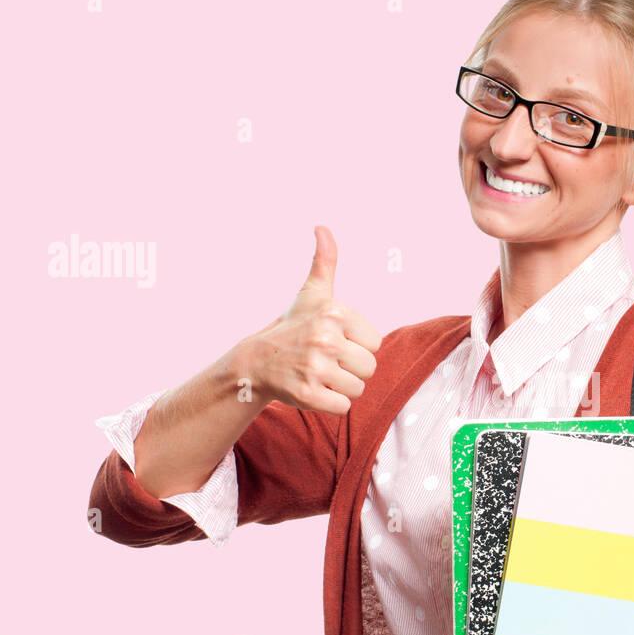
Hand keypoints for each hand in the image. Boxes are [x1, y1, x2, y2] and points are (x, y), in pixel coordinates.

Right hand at [245, 225, 382, 414]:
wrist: (258, 361)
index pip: (375, 342)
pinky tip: (314, 390)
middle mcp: (325, 338)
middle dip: (351, 369)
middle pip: (369, 367)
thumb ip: (325, 261)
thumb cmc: (293, 326)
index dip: (357, 346)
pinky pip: (343, 407)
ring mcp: (315, 367)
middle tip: (327, 361)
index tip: (335, 342)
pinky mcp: (307, 394)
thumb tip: (322, 227)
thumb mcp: (312, 292)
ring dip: (341, 387)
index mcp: (334, 313)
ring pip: (357, 389)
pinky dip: (331, 403)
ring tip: (320, 375)